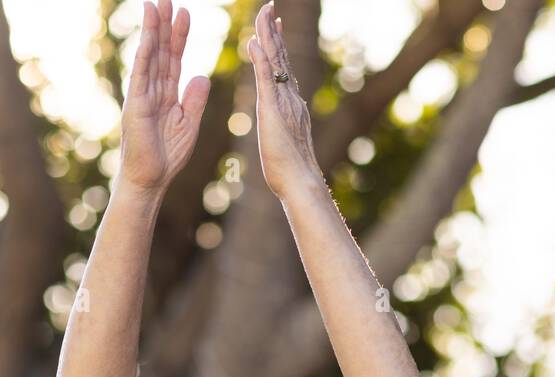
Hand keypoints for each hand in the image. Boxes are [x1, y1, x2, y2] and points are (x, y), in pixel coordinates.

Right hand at [120, 0, 211, 193]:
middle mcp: (152, 90)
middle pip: (159, 50)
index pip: (173, 58)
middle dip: (163, 24)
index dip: (179, 35)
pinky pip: (141, 76)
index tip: (185, 13)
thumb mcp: (189, 124)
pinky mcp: (136, 106)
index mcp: (167, 93)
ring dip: (152, 31)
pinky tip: (148, 37)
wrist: (151, 179)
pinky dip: (144, 55)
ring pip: (149, 56)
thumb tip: (201, 75)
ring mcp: (142, 95)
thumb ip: (195, 99)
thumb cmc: (167, 156)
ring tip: (155, 5)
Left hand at [248, 2, 324, 199]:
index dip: (277, 43)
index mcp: (288, 102)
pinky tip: (254, 42)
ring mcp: (283, 101)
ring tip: (263, 13)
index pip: (281, 67)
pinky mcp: (273, 111)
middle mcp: (289, 97)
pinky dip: (261, 59)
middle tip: (269, 6)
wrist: (300, 182)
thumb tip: (280, 120)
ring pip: (275, 62)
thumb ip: (281, 124)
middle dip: (273, 30)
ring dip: (268, 35)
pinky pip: (266, 80)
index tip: (274, 21)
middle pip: (280, 57)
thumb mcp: (282, 138)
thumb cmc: (289, 169)